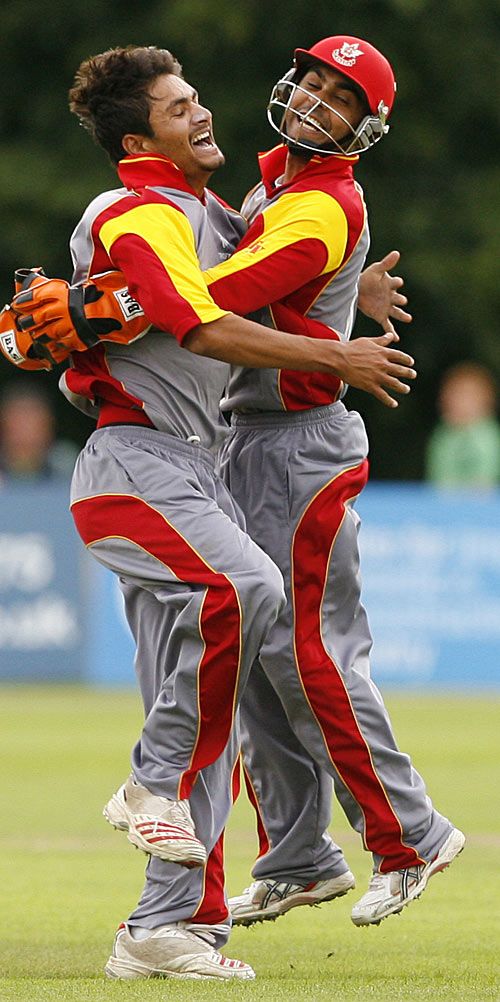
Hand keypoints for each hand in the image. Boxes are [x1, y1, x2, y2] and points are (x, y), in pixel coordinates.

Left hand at [7, 269, 149, 356]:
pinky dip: (58, 345)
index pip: (36, 295)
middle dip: (29, 321)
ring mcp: (69, 326)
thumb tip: (82, 284)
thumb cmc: (110, 292)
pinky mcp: (77, 339)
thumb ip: (81, 285)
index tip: (18, 303)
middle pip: (38, 316)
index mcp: (63, 293)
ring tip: (38, 336)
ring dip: (41, 334)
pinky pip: (63, 344)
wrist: (122, 309)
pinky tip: (54, 346)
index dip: (25, 300)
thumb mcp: (93, 282)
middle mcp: (62, 309)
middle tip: (23, 323)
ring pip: (48, 333)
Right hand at [336, 331, 415, 407]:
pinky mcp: (370, 386)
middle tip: (413, 375)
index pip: (400, 356)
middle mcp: (383, 365)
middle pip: (400, 370)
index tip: (411, 362)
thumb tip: (391, 335)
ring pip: (394, 384)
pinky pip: (383, 395)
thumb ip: (381, 340)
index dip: (407, 360)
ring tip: (406, 389)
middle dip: (409, 373)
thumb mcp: (368, 341)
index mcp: (383, 353)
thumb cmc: (351, 348)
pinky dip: (389, 401)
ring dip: (402, 387)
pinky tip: (394, 404)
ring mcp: (377, 376)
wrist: (339, 359)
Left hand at [358, 250, 411, 332]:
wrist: (356, 290)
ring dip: (402, 315)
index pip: (396, 283)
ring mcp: (387, 307)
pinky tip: (396, 339)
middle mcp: (391, 297)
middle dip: (400, 300)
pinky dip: (391, 332)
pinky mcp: (380, 316)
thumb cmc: (367, 278)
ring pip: (397, 313)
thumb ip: (386, 264)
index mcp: (391, 285)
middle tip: (402, 301)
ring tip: (408, 318)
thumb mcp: (376, 270)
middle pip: (399, 299)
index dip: (396, 283)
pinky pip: (388, 324)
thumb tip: (397, 253)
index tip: (397, 283)